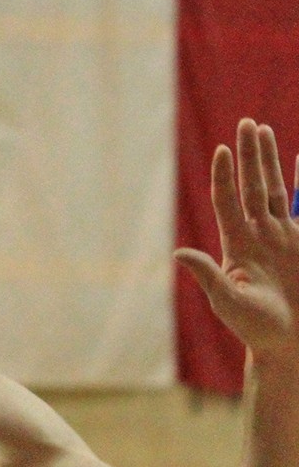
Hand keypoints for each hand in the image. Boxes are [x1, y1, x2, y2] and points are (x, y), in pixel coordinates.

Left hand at [176, 119, 298, 365]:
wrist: (289, 343)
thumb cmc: (256, 328)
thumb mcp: (228, 302)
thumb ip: (208, 275)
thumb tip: (179, 252)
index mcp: (238, 245)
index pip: (229, 201)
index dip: (226, 176)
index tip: (221, 149)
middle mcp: (258, 234)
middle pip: (254, 186)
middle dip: (250, 155)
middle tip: (246, 123)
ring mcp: (283, 236)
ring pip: (275, 189)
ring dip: (269, 161)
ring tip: (263, 131)